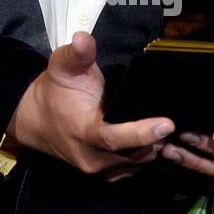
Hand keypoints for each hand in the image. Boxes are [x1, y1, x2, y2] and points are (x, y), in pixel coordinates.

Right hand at [3, 30, 174, 180]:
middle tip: (177, 119)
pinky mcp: (106, 175)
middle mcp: (92, 157)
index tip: (167, 123)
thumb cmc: (56, 91)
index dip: (141, 133)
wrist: (37, 120)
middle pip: (134, 154)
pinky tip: (156, 139)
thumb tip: (83, 38)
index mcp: (82, 132)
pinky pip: (134, 169)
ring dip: (155, 149)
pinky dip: (147, 155)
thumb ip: (77, 54)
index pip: (114, 138)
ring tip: (170, 129)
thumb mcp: (62, 67)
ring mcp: (99, 170)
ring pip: (138, 164)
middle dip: (158, 140)